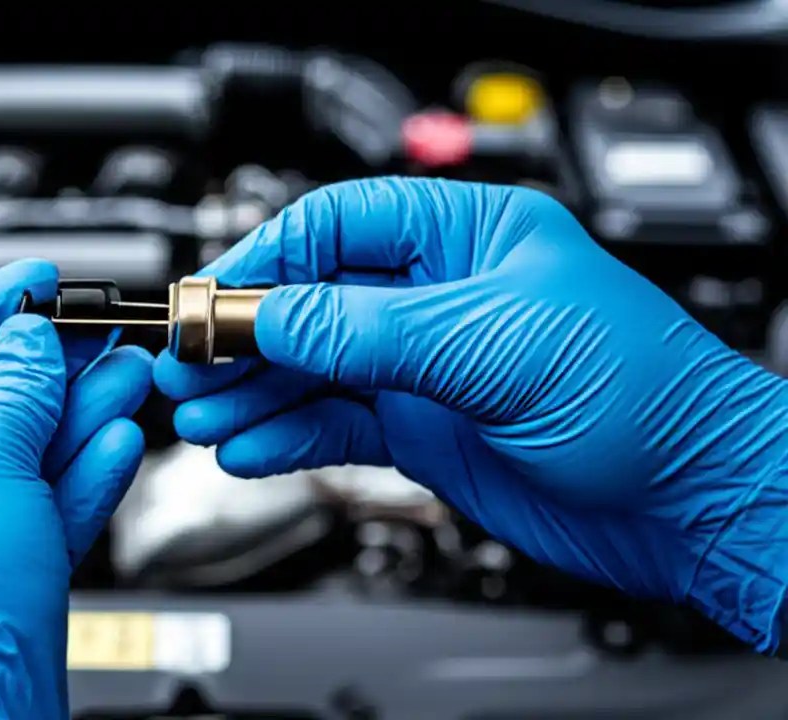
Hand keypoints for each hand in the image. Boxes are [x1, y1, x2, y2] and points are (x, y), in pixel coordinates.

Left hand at [0, 259, 152, 719]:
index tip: (33, 282)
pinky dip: (84, 469)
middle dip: (45, 359)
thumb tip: (28, 343)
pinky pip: (48, 504)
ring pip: (25, 451)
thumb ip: (9, 386)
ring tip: (126, 368)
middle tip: (96, 324)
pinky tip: (117, 436)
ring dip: (78, 406)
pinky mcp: (4, 575)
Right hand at [155, 177, 787, 652]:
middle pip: (310, 302)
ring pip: (313, 370)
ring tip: (203, 416)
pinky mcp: (421, 431)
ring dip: (254, 394)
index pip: (337, 228)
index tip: (212, 299)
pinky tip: (249, 447)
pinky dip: (286, 437)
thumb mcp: (490, 341)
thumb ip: (367, 329)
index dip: (265, 260)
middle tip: (188, 366)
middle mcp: (435, 297)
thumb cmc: (641, 394)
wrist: (690, 502)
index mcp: (464, 237)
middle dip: (244, 335)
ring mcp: (424, 368)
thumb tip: (272, 313)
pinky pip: (335, 425)